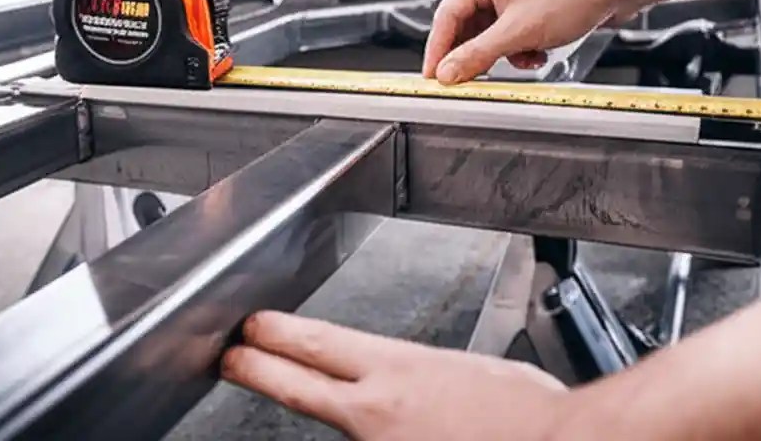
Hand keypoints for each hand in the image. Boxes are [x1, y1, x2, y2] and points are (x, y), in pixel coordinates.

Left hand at [221, 311, 567, 439]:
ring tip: (390, 412)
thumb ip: (424, 377)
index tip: (251, 331)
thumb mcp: (473, 371)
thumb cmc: (528, 416)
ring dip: (350, 418)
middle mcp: (378, 414)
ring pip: (343, 427)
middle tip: (233, 360)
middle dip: (256, 370)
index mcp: (399, 372)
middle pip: (297, 386)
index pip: (316, 344)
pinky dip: (380, 437)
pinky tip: (413, 432)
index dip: (274, 336)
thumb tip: (408, 385)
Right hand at [422, 0, 644, 84]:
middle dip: (478, 55)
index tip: (432, 77)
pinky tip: (536, 53)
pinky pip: (509, 35)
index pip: (445, 18)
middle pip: (467, 28)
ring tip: (521, 58)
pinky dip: (519, 49)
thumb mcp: (516, 34)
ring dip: (504, 54)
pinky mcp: (528, 6)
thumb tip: (448, 72)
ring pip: (490, 36)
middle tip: (471, 80)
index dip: (438, 52)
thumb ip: (476, 56)